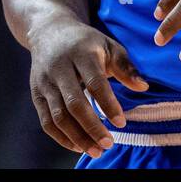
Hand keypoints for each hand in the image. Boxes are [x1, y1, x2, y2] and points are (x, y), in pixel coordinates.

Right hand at [28, 16, 148, 157]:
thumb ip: (125, 67)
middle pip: (74, 103)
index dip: (108, 105)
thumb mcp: (108, 46)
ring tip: (96, 151)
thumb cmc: (86, 42)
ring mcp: (45, 81)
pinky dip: (61, 137)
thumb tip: (144, 87)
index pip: (95, 83)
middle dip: (92, 127)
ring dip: (77, 137)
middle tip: (109, 144)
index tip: (122, 123)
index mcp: (81, 53)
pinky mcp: (36, 93)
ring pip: (58, 116)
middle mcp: (59, 67)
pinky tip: (78, 146)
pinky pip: (46, 121)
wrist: (49, 31)